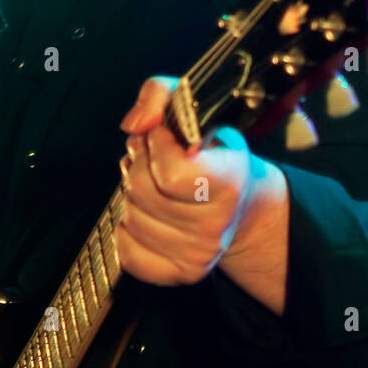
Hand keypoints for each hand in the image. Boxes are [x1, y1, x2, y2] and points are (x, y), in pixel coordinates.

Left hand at [114, 76, 269, 286]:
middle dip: (138, 164)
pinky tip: (146, 214)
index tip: (162, 135)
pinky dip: (127, 230)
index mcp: (230, 182)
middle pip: (143, 192)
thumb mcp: (194, 107)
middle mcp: (217, 224)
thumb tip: (136, 124)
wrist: (240, 204)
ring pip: (132, 219)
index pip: (170, 173)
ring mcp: (199, 254)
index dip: (156, 145)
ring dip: (132, 194)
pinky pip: (129, 253)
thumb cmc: (213, 152)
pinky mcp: (180, 274)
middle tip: (149, 155)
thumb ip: (160, 93)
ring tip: (150, 182)